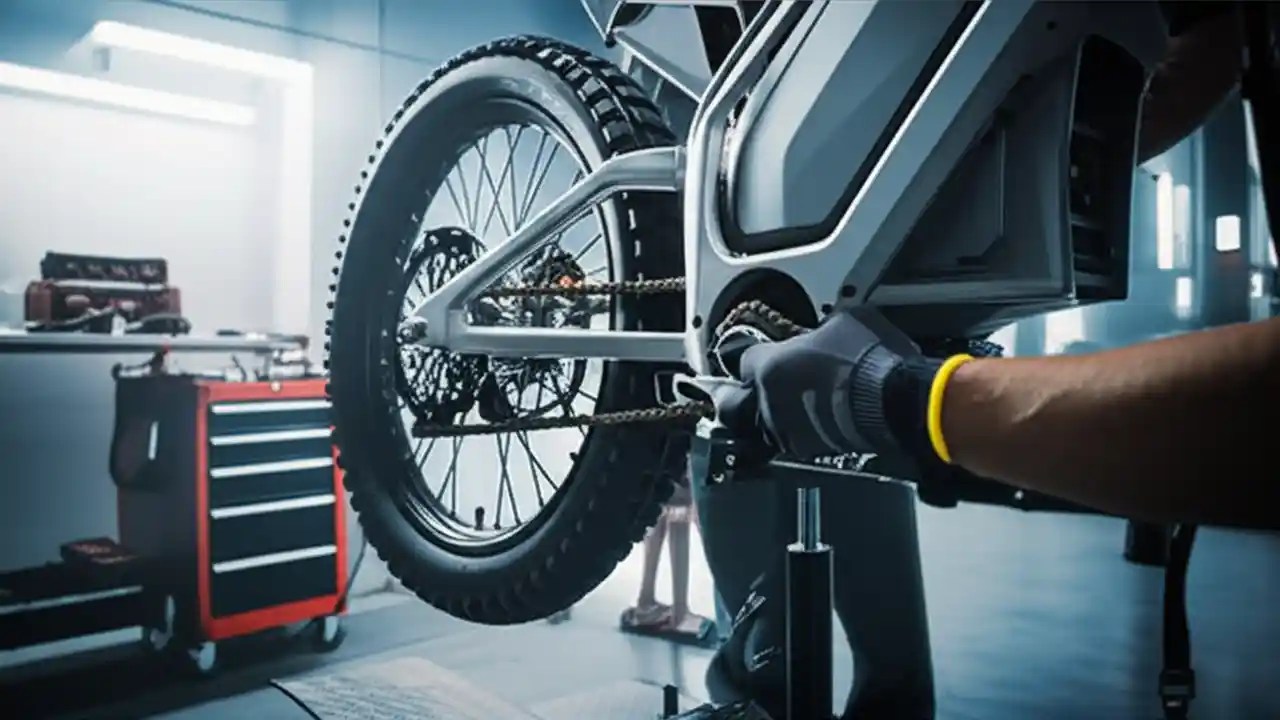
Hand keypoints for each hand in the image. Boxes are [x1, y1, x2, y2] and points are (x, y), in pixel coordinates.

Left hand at [716, 307, 939, 461]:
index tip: (760, 354)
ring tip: (793, 406)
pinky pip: (793, 439)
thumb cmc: (867, 358)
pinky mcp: (809, 451)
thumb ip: (818, 331)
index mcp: (769, 366)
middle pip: (733, 404)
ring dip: (773, 415)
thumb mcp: (842, 323)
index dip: (753, 356)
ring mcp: (786, 430)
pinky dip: (800, 430)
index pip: (743, 360)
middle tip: (743, 391)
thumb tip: (822, 333)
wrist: (894, 402)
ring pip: (763, 425)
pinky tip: (818, 419)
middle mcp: (768, 402)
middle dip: (736, 396)